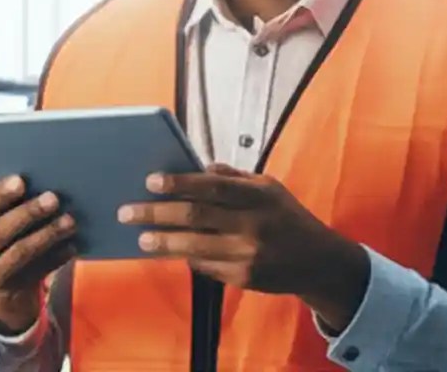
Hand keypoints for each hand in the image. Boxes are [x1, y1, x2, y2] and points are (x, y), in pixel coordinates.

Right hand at [0, 176, 77, 334]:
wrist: (2, 295)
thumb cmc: (4, 245)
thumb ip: (8, 208)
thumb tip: (41, 181)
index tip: (21, 180)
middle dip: (27, 212)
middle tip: (54, 198)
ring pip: (19, 252)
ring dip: (47, 234)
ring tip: (70, 221)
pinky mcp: (6, 294)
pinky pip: (34, 273)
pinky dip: (55, 258)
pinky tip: (72, 247)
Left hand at [117, 164, 369, 331]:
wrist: (318, 261)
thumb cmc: (287, 217)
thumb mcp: (269, 188)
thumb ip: (234, 177)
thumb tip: (198, 168)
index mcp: (258, 196)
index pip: (211, 186)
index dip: (179, 183)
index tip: (150, 181)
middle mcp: (252, 225)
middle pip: (194, 217)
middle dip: (156, 214)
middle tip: (128, 212)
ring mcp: (247, 254)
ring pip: (193, 247)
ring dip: (162, 242)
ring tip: (141, 238)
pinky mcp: (242, 278)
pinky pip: (205, 265)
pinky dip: (186, 257)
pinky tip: (170, 251)